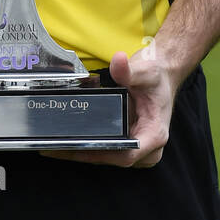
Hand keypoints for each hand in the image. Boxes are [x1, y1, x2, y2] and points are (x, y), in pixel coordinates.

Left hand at [39, 45, 176, 167]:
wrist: (163, 76)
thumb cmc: (157, 77)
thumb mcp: (145, 72)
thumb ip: (128, 70)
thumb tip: (118, 61)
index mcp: (154, 134)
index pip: (126, 154)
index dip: (100, 154)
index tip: (78, 150)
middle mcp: (149, 147)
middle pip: (114, 158)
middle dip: (85, 154)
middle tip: (56, 148)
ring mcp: (139, 148)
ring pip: (110, 156)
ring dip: (85, 152)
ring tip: (57, 147)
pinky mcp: (130, 143)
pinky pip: (110, 149)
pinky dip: (92, 146)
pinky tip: (71, 140)